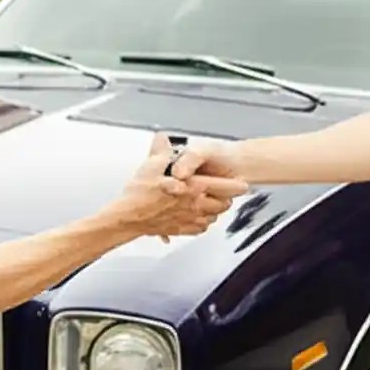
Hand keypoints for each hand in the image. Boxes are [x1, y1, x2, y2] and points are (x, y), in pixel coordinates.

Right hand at [108, 134, 247, 239]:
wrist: (127, 218)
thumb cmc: (139, 194)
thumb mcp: (152, 164)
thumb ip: (163, 150)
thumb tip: (163, 139)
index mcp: (193, 186)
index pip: (224, 186)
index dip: (236, 185)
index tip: (242, 184)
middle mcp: (194, 204)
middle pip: (222, 205)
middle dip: (226, 199)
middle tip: (226, 194)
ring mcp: (188, 219)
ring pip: (212, 217)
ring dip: (214, 211)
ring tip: (212, 205)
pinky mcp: (179, 229)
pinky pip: (199, 228)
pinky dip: (201, 223)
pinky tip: (198, 218)